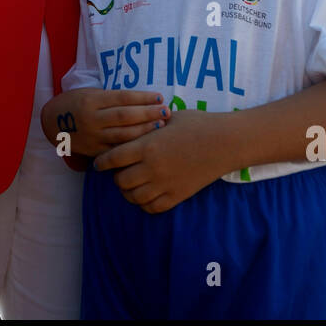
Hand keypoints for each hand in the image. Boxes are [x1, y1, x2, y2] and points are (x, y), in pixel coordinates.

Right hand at [41, 87, 165, 157]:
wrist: (52, 122)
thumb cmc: (78, 103)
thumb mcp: (91, 94)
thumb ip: (113, 98)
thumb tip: (144, 100)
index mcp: (92, 100)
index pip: (122, 98)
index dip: (142, 98)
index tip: (159, 97)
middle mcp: (92, 118)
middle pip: (125, 117)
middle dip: (148, 114)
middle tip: (166, 112)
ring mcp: (93, 136)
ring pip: (122, 135)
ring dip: (144, 131)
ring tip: (161, 126)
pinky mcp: (93, 151)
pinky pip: (115, 151)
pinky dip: (131, 148)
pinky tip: (146, 144)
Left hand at [93, 108, 226, 212]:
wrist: (226, 142)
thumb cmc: (199, 124)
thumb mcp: (170, 118)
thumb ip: (149, 124)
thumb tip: (134, 122)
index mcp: (148, 145)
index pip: (113, 158)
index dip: (103, 162)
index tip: (99, 163)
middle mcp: (153, 167)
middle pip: (120, 181)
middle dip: (116, 177)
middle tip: (119, 172)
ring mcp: (165, 184)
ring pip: (133, 197)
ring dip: (128, 192)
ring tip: (130, 184)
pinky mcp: (177, 195)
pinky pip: (152, 207)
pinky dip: (144, 203)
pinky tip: (146, 194)